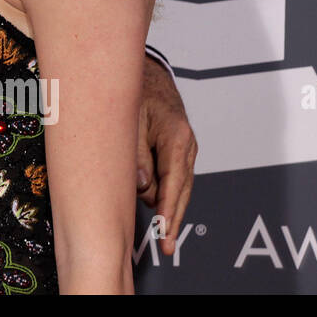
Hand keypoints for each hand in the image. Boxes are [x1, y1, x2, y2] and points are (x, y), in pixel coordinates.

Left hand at [136, 58, 197, 255]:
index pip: (174, 183)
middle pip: (182, 191)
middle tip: (166, 245)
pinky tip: (158, 204)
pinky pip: (174, 176)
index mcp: (177, 137)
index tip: (165, 233)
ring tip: (161, 229)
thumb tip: (141, 186)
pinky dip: (167, 191)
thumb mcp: (129, 119)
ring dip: (168, 205)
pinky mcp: (179, 149)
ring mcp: (186, 147)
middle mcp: (186, 145)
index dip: (169, 211)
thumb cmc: (137, 91)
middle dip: (173, 218)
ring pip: (180, 186)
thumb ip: (135, 154)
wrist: (147, 71)